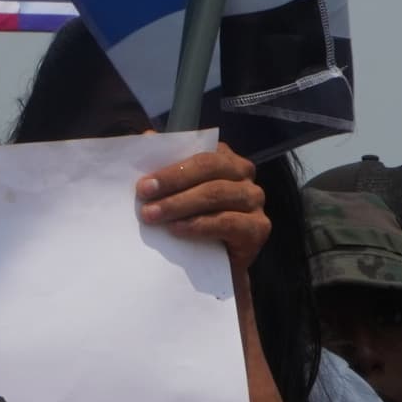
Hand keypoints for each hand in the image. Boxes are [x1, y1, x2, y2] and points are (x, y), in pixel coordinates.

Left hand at [136, 143, 269, 271]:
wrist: (216, 263)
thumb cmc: (193, 220)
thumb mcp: (177, 191)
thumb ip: (166, 164)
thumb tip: (147, 138)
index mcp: (225, 157)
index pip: (200, 153)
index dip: (170, 167)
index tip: (143, 183)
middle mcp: (244, 174)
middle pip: (209, 168)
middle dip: (172, 181)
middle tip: (143, 196)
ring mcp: (255, 200)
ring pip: (216, 194)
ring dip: (180, 204)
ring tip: (152, 215)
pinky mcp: (258, 228)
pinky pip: (227, 222)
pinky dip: (199, 225)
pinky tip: (177, 229)